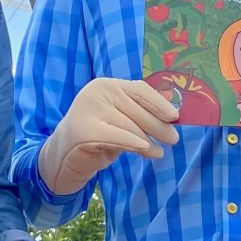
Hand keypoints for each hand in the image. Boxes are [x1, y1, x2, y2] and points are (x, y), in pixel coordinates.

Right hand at [39, 77, 180, 194]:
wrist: (64, 155)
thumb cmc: (99, 136)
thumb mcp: (120, 120)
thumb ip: (138, 114)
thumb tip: (172, 117)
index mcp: (107, 85)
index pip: (139, 90)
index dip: (159, 103)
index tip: (175, 116)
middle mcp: (96, 92)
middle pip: (137, 110)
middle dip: (158, 127)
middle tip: (173, 139)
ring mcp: (88, 110)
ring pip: (130, 127)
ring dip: (149, 142)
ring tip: (158, 152)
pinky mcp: (85, 130)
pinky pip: (119, 138)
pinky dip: (135, 144)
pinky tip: (146, 150)